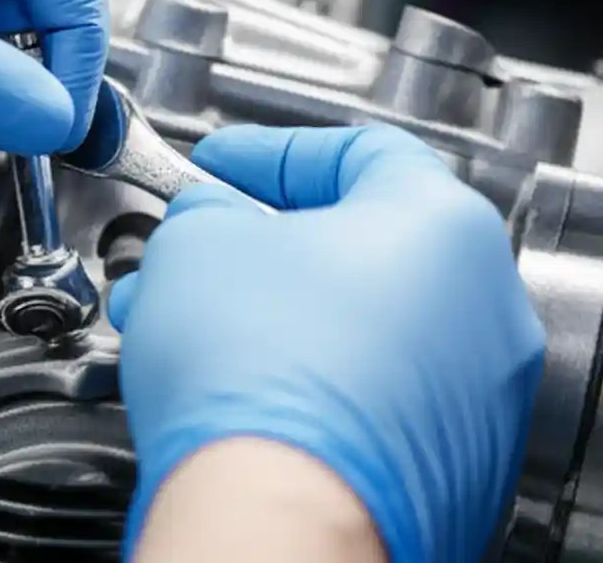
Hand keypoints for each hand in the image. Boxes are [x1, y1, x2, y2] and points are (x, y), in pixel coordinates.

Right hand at [108, 125, 544, 560]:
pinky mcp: (446, 465)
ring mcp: (473, 395)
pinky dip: (299, 382)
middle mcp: (480, 307)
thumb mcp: (196, 242)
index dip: (268, 152)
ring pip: (351, 328)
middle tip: (196, 256)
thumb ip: (208, 210)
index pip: (357, 150)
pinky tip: (230, 391)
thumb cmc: (256, 379)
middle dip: (254, 248)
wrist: (277, 514)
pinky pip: (363, 397)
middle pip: (354, 247)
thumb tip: (210, 220)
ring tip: (184, 330)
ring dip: (265, 318)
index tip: (219, 169)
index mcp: (439, 226)